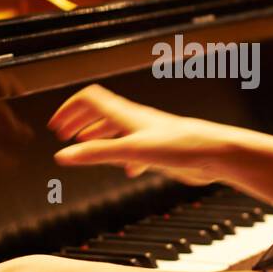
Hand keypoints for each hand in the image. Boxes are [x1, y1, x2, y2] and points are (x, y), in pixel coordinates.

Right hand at [49, 83, 227, 185]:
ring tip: (85, 148)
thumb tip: (63, 156)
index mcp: (125, 114)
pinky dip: (125, 156)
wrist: (216, 154)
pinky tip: (129, 172)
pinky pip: (138, 149)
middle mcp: (135, 120)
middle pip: (101, 113)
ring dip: (98, 136)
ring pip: (118, 130)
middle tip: (62, 135)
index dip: (70, 109)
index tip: (56, 127)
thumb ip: (97, 153)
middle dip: (79, 122)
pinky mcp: (162, 150)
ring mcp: (149, 134)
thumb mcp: (131, 151)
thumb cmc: (180, 147)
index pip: (90, 100)